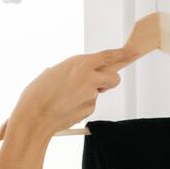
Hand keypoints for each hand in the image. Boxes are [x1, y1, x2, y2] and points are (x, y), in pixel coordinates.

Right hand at [0, 46, 138, 141]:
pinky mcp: (88, 110)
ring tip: (67, 99)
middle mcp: (89, 77)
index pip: (108, 56)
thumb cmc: (38, 94)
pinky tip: (65, 108)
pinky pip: (89, 106)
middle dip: (109, 81)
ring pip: (98, 94)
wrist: (34, 117)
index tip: (135, 51)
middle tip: (97, 85)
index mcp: (79, 63)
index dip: (124, 54)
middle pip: (113, 78)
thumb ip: (73, 71)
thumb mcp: (54, 72)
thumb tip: (83, 76)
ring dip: (88, 95)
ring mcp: (91, 95)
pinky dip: (80, 107)